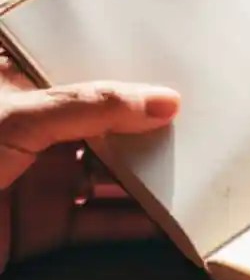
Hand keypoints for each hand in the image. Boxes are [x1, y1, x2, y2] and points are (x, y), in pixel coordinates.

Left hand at [0, 54, 180, 273]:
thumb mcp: (16, 118)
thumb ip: (91, 106)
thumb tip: (164, 99)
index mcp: (10, 88)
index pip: (70, 61)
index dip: (116, 55)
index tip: (167, 52)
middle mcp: (26, 130)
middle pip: (99, 121)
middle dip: (145, 120)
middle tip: (201, 113)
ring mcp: (35, 179)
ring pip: (105, 172)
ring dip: (149, 174)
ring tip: (199, 165)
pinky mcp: (42, 227)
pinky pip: (101, 222)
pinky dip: (137, 224)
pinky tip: (173, 219)